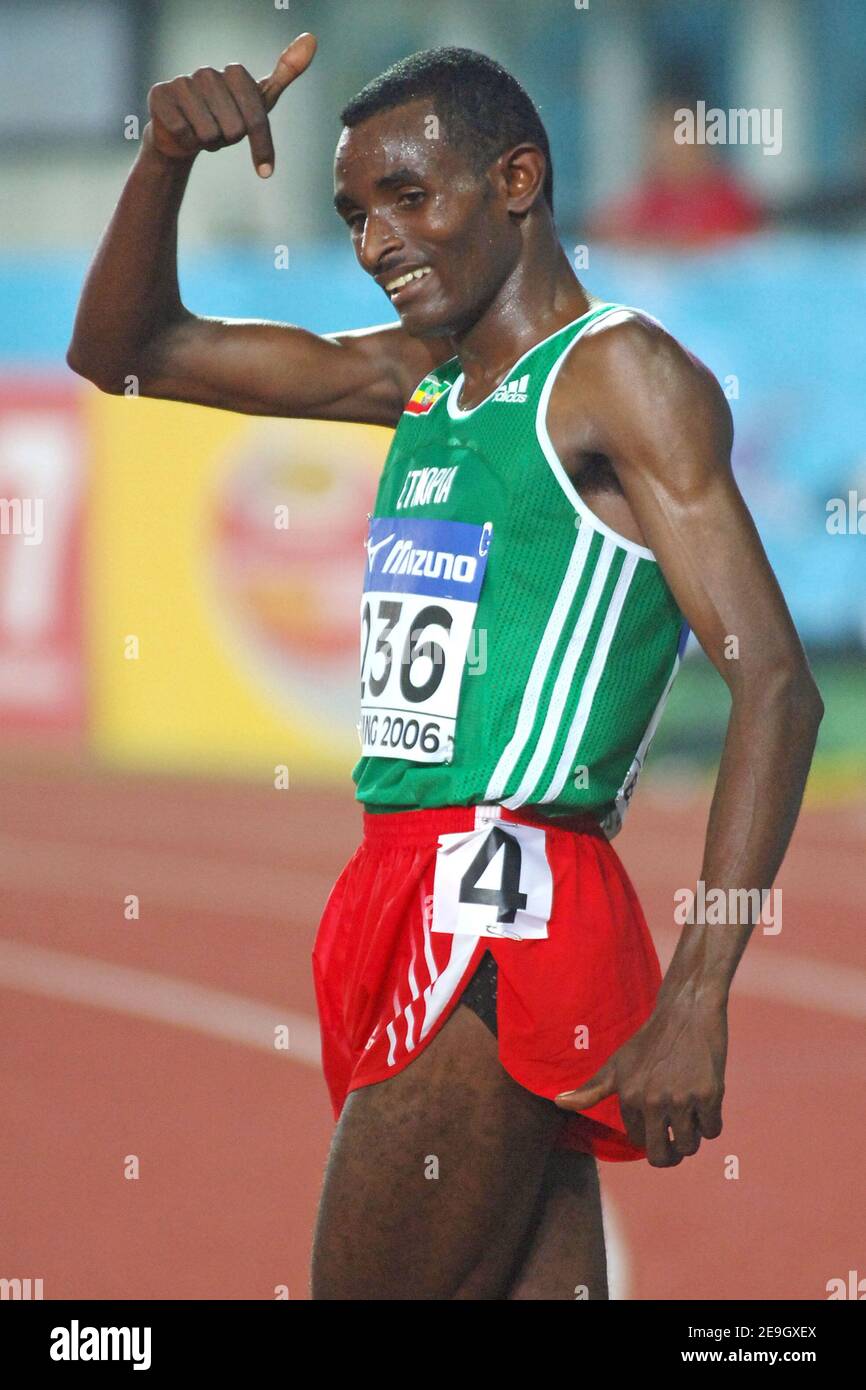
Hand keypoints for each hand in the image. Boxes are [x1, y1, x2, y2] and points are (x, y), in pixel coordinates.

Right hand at [144, 32, 316, 175]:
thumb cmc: (225, 117)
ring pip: (208, 133)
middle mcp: (207, 72)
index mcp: (234, 73)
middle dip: (228, 142)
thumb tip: (311, 39)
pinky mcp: (160, 95)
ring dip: (207, 143)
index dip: (261, 148)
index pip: (256, 118)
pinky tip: (182, 131)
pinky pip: (184, 133)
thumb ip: (285, 73)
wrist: (183, 133)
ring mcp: (182, 82)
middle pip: (233, 129)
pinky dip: (186, 142)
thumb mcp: (260, 101)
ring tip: (201, 131)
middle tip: (219, 133)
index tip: (265, 169)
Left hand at [555, 991, 727, 1166]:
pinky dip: (711, 1121)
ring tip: (690, 1111)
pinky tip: (705, 1099)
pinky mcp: (708, 1095)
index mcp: (629, 1097)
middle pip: (662, 1157)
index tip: (656, 1117)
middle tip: (677, 1143)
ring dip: (693, 1136)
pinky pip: (713, 1130)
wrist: (686, 1012)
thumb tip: (558, 1103)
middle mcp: (652, 1101)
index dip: (650, 1134)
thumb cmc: (649, 1041)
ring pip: (690, 1146)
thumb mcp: (616, 1065)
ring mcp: (681, 1099)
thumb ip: (590, 1090)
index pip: (639, 1141)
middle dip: (670, 1155)